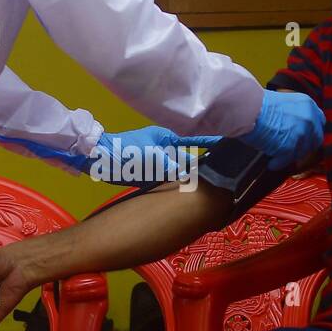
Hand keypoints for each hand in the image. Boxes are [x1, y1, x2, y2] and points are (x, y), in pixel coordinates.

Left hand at [86, 127, 222, 184]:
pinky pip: (170, 178)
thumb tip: (193, 176)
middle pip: (190, 157)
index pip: (196, 140)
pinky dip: (178, 184)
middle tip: (225, 173)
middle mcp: (167, 148)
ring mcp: (159, 160)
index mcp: (168, 138)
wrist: (100, 160)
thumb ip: (176, 168)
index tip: (231, 144)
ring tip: (213, 185)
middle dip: (204, 165)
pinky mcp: (151, 173)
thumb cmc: (128, 154)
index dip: (213, 143)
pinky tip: (189, 192)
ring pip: (181, 170)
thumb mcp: (155, 160)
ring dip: (191, 177)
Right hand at [245, 89, 324, 170]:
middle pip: (315, 140)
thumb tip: (294, 127)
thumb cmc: (258, 104)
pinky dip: (279, 163)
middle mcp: (309, 119)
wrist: (248, 108)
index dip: (311, 132)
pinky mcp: (290, 146)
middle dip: (304, 147)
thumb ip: (294, 114)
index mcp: (308, 105)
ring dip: (290, 156)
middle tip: (292, 151)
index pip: (319, 122)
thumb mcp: (284, 102)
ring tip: (277, 158)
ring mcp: (301, 133)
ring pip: (301, 152)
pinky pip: (287, 160)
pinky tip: (271, 164)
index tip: (304, 138)